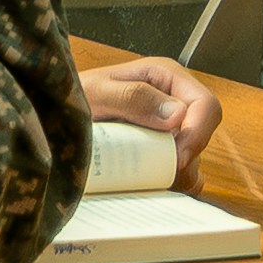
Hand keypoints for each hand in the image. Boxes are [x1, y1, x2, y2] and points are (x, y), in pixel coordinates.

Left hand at [77, 52, 219, 178]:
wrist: (56, 117)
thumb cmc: (74, 98)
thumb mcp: (97, 93)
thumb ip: (134, 97)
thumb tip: (178, 114)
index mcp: (165, 77)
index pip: (205, 105)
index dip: (198, 133)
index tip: (178, 158)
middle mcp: (173, 101)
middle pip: (203, 134)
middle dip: (187, 158)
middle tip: (158, 175)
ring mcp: (169, 128)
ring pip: (194, 156)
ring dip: (177, 173)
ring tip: (145, 179)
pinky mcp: (162, 151)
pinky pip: (182, 172)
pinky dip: (173, 183)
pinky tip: (152, 185)